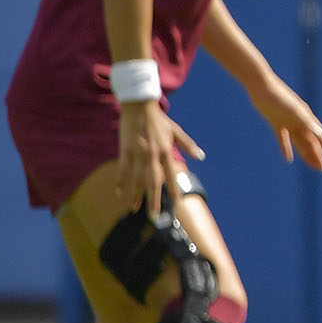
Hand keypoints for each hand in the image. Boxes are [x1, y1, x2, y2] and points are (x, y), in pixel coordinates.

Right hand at [115, 101, 202, 215]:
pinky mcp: (125, 149)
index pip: (171, 174)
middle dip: (153, 199)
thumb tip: (201, 157)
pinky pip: (123, 168)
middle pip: (153, 181)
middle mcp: (152, 154)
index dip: (174, 190)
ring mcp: (137, 153)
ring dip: (136, 195)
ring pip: (136, 178)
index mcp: (166, 151)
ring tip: (135, 209)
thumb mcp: (176, 131)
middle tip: (154, 216)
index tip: (176, 204)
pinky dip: (121, 181)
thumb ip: (188, 145)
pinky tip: (120, 192)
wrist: (139, 106)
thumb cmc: (159, 120)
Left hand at [250, 76, 321, 170]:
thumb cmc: (279, 96)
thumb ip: (307, 122)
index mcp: (306, 117)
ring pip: (299, 142)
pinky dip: (286, 148)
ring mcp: (287, 121)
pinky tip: (288, 158)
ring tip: (311, 166)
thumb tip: (321, 134)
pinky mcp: (275, 122)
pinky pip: (283, 138)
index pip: (319, 136)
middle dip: (316, 155)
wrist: (260, 85)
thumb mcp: (294, 111)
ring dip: (305, 154)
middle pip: (310, 141)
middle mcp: (299, 120)